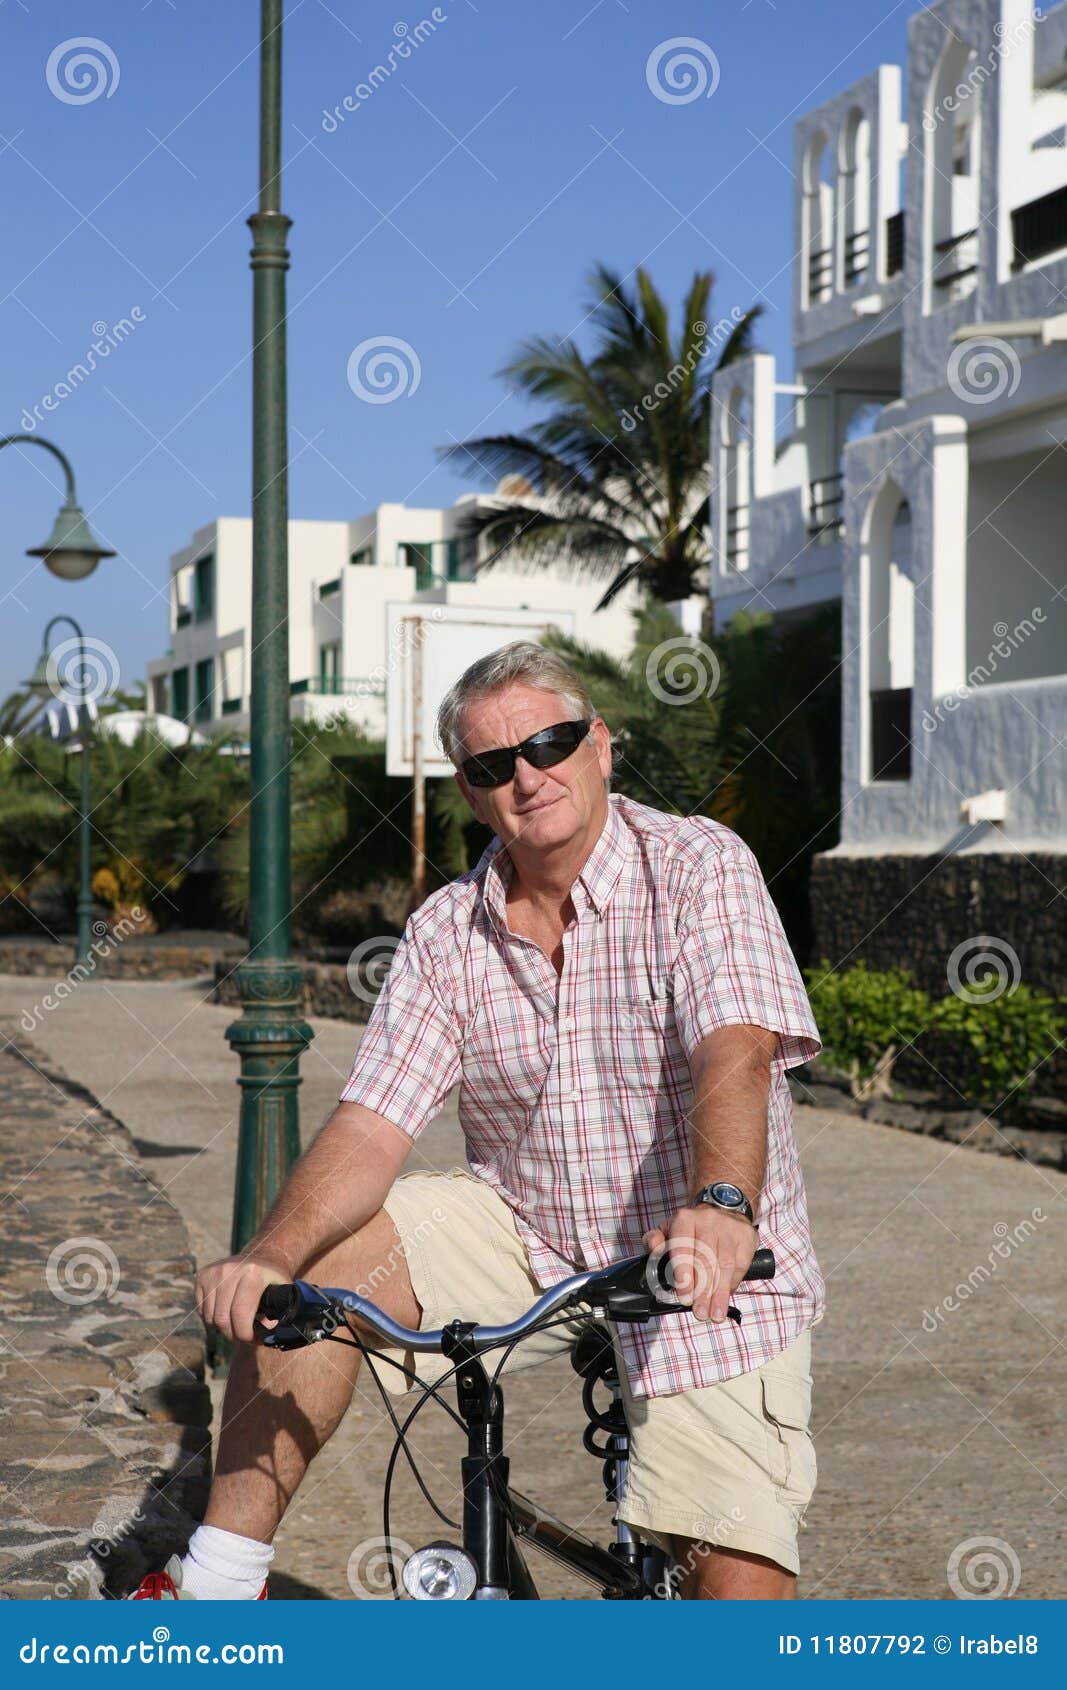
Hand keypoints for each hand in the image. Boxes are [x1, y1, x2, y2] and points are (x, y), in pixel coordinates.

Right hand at [196, 1251, 290, 1344]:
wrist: (262, 1255)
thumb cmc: (273, 1280)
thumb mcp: (284, 1292)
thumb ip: (280, 1315)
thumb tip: (268, 1337)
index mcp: (253, 1273)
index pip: (240, 1313)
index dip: (245, 1334)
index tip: (253, 1339)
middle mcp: (231, 1269)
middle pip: (222, 1318)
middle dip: (233, 1335)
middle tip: (243, 1336)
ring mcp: (214, 1271)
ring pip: (209, 1316)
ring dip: (222, 1328)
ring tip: (236, 1324)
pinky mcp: (203, 1275)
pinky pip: (201, 1309)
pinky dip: (212, 1318)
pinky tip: (226, 1311)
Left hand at [643, 1206, 756, 1322]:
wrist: (723, 1207)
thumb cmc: (692, 1228)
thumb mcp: (668, 1229)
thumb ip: (655, 1240)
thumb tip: (654, 1249)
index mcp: (685, 1219)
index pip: (683, 1249)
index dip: (684, 1275)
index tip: (685, 1298)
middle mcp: (708, 1220)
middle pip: (705, 1260)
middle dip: (703, 1291)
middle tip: (700, 1312)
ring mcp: (729, 1228)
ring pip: (725, 1264)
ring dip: (720, 1293)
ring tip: (715, 1313)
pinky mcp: (746, 1236)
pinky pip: (741, 1264)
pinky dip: (733, 1283)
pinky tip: (726, 1296)